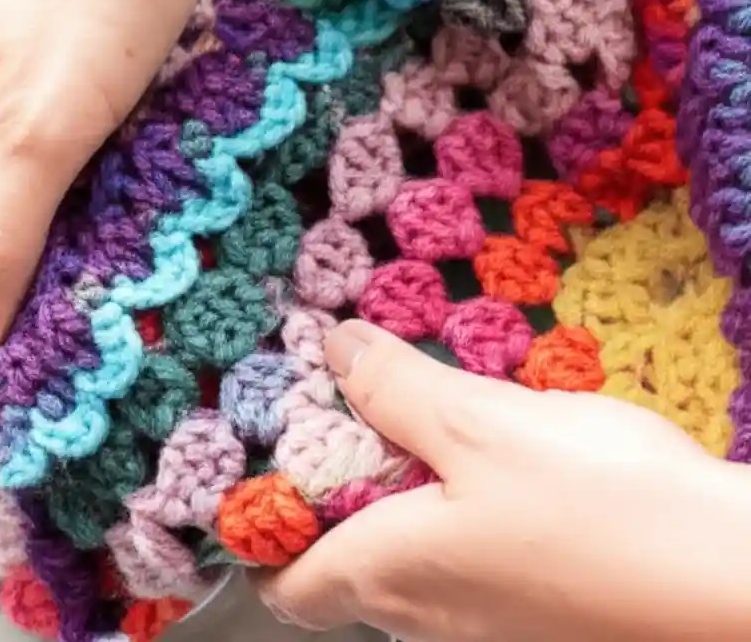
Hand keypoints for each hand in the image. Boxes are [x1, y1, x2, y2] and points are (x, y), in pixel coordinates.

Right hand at [0, 0, 210, 359]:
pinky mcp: (54, 86)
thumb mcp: (45, 125)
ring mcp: (3, 106)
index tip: (29, 395)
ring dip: (41, 264)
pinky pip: (44, 173)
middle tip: (77, 360)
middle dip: (7, 307)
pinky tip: (104, 228)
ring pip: (5, 212)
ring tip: (96, 310)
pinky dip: (70, 213)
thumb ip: (1, 230)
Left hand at [256, 320, 750, 641]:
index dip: (262, 535)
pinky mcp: (540, 624)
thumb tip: (333, 351)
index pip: (284, 585)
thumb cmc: (603, 506)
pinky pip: (471, 573)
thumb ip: (396, 389)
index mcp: (387, 574)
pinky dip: (460, 523)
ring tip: (426, 430)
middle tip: (352, 422)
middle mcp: (424, 620)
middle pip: (345, 570)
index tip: (272, 469)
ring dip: (403, 504)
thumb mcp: (482, 423)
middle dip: (336, 501)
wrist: (743, 588)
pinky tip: (501, 471)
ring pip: (411, 568)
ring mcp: (486, 632)